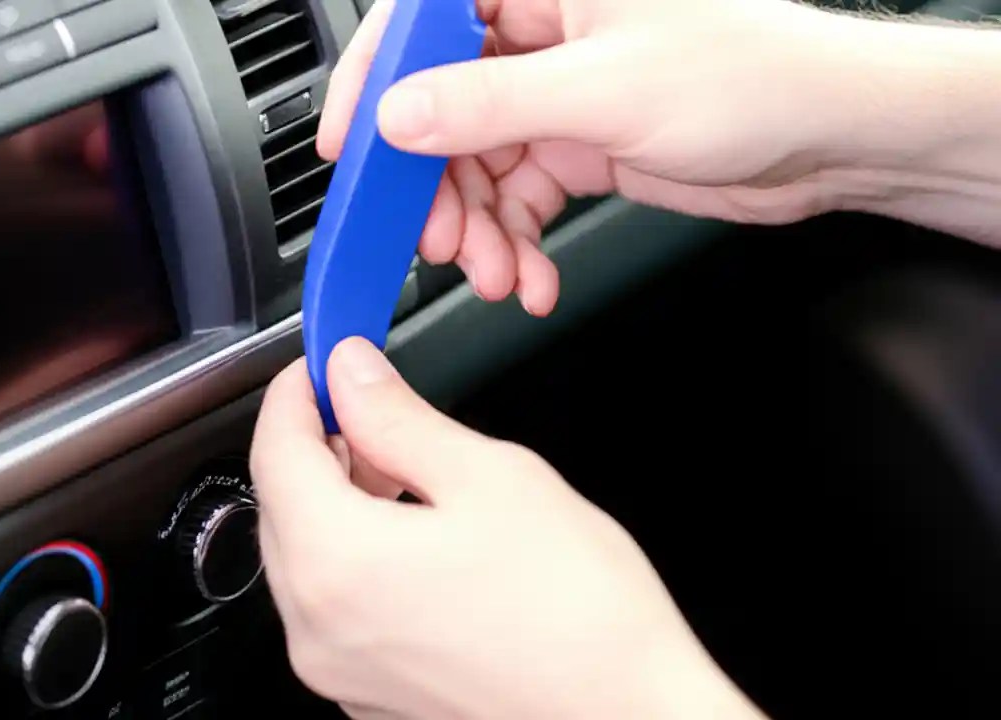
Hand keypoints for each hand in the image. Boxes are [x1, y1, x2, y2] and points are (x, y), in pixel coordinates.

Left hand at [250, 338, 765, 718]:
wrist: (628, 714)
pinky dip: (353, 558)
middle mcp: (318, 628)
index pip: (274, 451)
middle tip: (370, 407)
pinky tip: (411, 537)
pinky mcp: (366, 695)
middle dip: (317, 446)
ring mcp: (338, 670)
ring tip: (403, 471)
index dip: (296, 393)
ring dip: (334, 502)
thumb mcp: (491, 477)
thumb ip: (400, 419)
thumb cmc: (580, 613)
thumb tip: (352, 376)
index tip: (322, 363)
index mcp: (337, 562)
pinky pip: (333, 608)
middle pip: (280, 505)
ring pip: (303, 558)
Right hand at [319, 0, 868, 314]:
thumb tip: (398, 115)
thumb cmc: (753, 76)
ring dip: (479, 230)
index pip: (419, 20)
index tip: (350, 146)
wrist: (831, 138)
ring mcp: (558, 91)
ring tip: (499, 273)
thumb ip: (488, 105)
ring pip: (474, 163)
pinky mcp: (577, 143)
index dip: (373, 81)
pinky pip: (516, 197)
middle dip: (438, 187)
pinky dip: (516, 243)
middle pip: (439, 107)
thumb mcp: (604, 90)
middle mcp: (541, 30)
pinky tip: (530, 276)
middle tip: (440, 240)